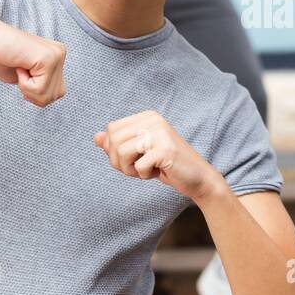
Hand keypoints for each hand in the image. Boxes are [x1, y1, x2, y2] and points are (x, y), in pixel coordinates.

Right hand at [0, 16, 66, 106]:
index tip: (22, 75)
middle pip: (55, 95)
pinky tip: (19, 65)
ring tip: (20, 67)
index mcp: (56, 57)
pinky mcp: (47, 58)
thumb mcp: (25, 78)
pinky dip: (24, 83)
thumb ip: (41, 87)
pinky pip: (39, 88)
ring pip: (48, 94)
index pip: (56, 92)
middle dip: (33, 93)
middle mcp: (60, 54)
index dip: (36, 93)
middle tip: (20, 72)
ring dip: (27, 88)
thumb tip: (48, 99)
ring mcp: (56, 55)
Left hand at [94, 110, 219, 199]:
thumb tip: (96, 137)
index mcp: (147, 116)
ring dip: (130, 169)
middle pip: (113, 140)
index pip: (112, 129)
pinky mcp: (165, 150)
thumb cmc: (167, 165)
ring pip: (121, 152)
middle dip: (119, 161)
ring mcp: (160, 133)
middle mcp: (153, 120)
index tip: (134, 158)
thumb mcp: (139, 153)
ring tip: (147, 170)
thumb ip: (118, 144)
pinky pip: (138, 166)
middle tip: (138, 168)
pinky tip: (159, 172)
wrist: (198, 177)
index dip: (115, 150)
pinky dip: (144, 175)